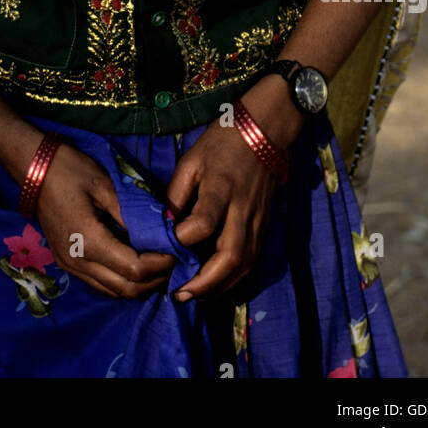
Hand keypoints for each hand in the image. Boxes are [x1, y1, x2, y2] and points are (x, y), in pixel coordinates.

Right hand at [35, 143, 175, 298]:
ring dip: (139, 284)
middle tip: (174, 260)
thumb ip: (132, 213)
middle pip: (126, 288)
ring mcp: (70, 266)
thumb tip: (161, 232)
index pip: (134, 269)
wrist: (34, 168)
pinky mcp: (66, 263)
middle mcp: (78, 262)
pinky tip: (134, 265)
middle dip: (155, 279)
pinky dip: (121, 281)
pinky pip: (100, 283)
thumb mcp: (106, 185)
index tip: (177, 250)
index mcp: (89, 241)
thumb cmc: (71, 171)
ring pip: (113, 291)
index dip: (160, 264)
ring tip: (159, 265)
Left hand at [166, 116, 276, 301]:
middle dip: (205, 282)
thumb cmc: (221, 142)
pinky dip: (234, 278)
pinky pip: (252, 260)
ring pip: (245, 265)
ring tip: (194, 296)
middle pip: (231, 256)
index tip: (164, 247)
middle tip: (180, 294)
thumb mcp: (191, 160)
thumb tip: (163, 226)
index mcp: (222, 188)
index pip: (203, 223)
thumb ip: (177, 193)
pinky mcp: (265, 226)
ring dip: (219, 286)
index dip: (182, 240)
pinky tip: (215, 284)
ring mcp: (258, 220)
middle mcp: (243, 209)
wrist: (264, 132)